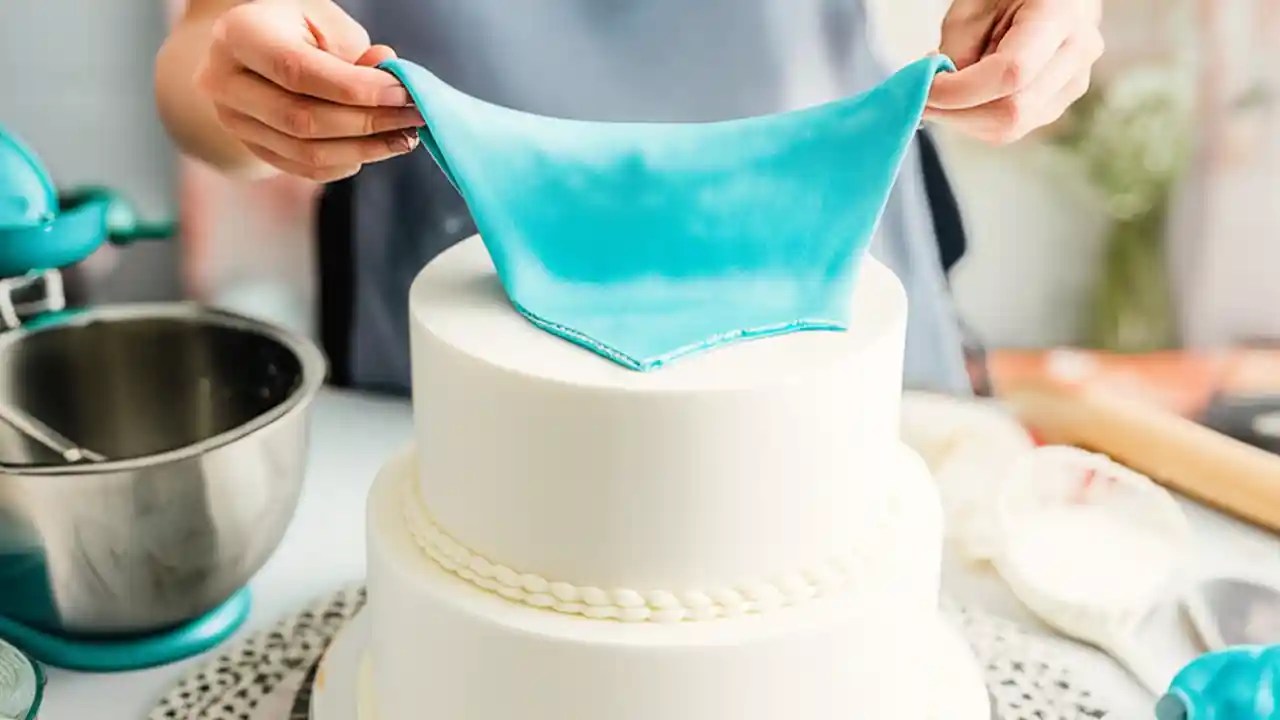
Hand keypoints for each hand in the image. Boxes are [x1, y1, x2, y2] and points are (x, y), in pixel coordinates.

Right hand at [195, 0, 422, 181]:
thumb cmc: (295, 25)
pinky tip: (375, 148)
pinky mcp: (250, 146)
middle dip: (367, 123)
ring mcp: (233, 120)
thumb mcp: (324, 20)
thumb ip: (355, 51)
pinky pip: (303, 168)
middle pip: (301, 119)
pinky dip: (345, 163)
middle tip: (413, 118)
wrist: (254, 47)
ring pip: (304, 151)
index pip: (298, 71)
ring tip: (403, 137)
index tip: (401, 94)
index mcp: (239, 36)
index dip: (355, 88)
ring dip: (364, 149)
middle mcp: (224, 81)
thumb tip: (388, 84)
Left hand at [927, 0, 1103, 144]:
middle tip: (923, 96)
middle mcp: (1077, 52)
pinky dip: (978, 118)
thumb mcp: (973, 5)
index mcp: (1060, 15)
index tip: (923, 88)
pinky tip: (967, 94)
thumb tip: (938, 97)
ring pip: (1011, 127)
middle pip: (1012, 112)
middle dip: (956, 113)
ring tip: (947, 89)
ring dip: (964, 118)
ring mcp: (1074, 81)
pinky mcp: (1060, 100)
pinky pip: (1013, 126)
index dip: (959, 91)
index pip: (1011, 74)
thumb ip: (956, 50)